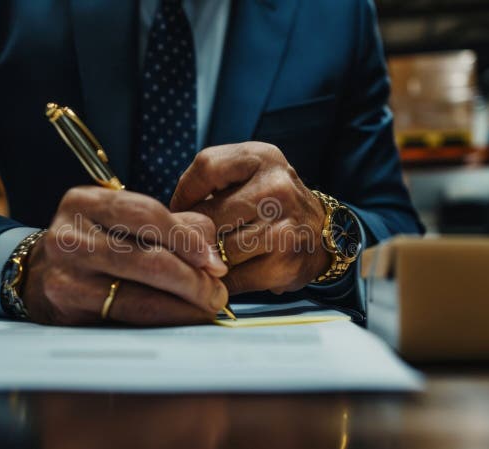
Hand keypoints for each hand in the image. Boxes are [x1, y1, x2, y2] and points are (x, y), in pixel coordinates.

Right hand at [22, 187, 228, 325]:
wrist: (37, 276)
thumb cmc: (94, 244)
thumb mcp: (123, 222)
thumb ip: (170, 224)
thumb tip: (210, 244)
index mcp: (84, 202)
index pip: (146, 214)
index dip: (187, 239)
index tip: (214, 262)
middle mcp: (69, 235)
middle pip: (147, 258)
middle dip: (193, 279)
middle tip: (218, 292)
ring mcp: (65, 273)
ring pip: (139, 294)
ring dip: (183, 304)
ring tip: (207, 306)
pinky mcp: (67, 307)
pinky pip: (127, 316)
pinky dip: (163, 318)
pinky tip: (183, 316)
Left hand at [170, 142, 329, 294]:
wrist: (323, 234)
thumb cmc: (271, 203)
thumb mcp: (248, 173)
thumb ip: (210, 183)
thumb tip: (165, 217)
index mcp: (263, 158)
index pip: (206, 168)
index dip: (184, 194)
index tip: (180, 211)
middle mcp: (276, 189)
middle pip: (206, 216)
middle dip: (190, 234)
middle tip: (184, 243)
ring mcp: (282, 228)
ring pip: (216, 251)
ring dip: (204, 261)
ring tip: (203, 260)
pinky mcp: (283, 264)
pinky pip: (233, 279)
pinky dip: (221, 282)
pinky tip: (222, 276)